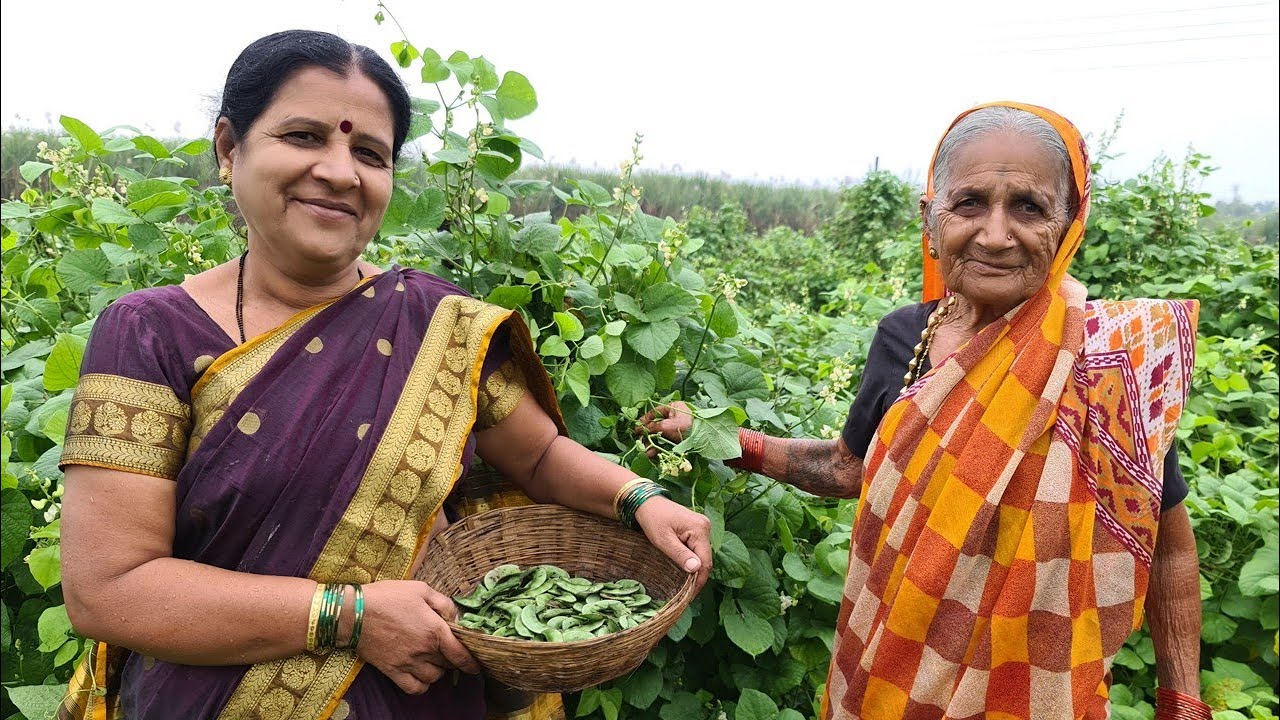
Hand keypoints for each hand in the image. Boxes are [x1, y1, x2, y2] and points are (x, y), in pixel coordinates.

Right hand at [355, 580, 479, 694]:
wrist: (354, 612)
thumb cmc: (387, 597)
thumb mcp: (420, 589)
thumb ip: (443, 603)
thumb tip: (456, 617)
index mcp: (434, 630)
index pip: (461, 654)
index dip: (471, 662)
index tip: (476, 666)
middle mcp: (424, 650)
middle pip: (448, 665)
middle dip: (452, 659)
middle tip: (447, 652)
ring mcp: (408, 663)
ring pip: (434, 678)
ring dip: (438, 672)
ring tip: (433, 661)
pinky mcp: (392, 671)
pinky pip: (414, 689)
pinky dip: (421, 686)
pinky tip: (420, 675)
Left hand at [634, 496, 711, 591]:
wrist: (647, 503)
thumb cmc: (652, 519)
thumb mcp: (663, 540)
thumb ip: (680, 554)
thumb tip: (696, 569)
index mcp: (700, 529)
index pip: (705, 561)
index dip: (699, 580)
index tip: (689, 596)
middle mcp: (705, 527)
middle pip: (706, 559)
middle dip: (697, 577)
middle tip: (686, 594)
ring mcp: (702, 527)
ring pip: (702, 555)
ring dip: (695, 569)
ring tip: (685, 586)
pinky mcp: (697, 529)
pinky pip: (698, 549)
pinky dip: (692, 560)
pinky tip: (685, 570)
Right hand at [636, 401, 694, 457]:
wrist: (703, 439)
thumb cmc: (686, 427)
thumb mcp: (667, 425)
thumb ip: (653, 426)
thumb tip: (640, 428)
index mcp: (673, 408)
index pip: (655, 412)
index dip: (645, 420)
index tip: (637, 427)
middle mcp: (674, 417)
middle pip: (656, 425)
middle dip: (647, 435)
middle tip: (638, 441)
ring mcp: (675, 428)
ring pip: (659, 435)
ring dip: (651, 443)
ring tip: (644, 451)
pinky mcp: (677, 438)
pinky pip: (665, 442)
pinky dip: (658, 447)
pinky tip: (651, 453)